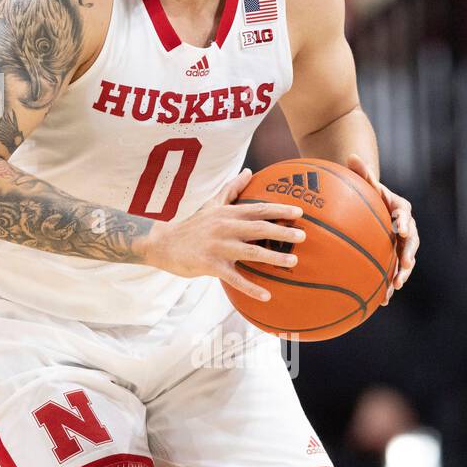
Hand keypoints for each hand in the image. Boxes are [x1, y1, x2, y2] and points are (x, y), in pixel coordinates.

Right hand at [149, 168, 305, 301]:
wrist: (163, 244)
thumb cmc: (192, 225)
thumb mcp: (211, 204)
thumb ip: (231, 188)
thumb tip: (249, 171)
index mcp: (226, 213)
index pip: (257, 209)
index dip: (279, 210)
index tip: (299, 212)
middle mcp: (224, 227)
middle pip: (258, 229)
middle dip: (282, 232)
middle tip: (303, 236)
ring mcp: (217, 247)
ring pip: (250, 252)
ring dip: (273, 257)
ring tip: (292, 261)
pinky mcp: (210, 265)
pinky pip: (234, 278)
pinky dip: (251, 287)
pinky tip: (267, 295)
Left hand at [347, 154, 417, 302]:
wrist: (372, 205)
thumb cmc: (367, 192)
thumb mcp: (365, 182)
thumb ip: (361, 172)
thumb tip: (351, 155)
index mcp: (399, 208)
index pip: (404, 214)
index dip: (404, 222)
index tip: (400, 229)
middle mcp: (405, 226)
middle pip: (410, 242)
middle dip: (408, 254)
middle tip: (404, 264)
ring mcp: (401, 243)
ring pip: (404, 259)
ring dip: (401, 273)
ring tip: (395, 286)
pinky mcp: (393, 255)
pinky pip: (392, 270)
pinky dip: (388, 284)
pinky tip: (382, 300)